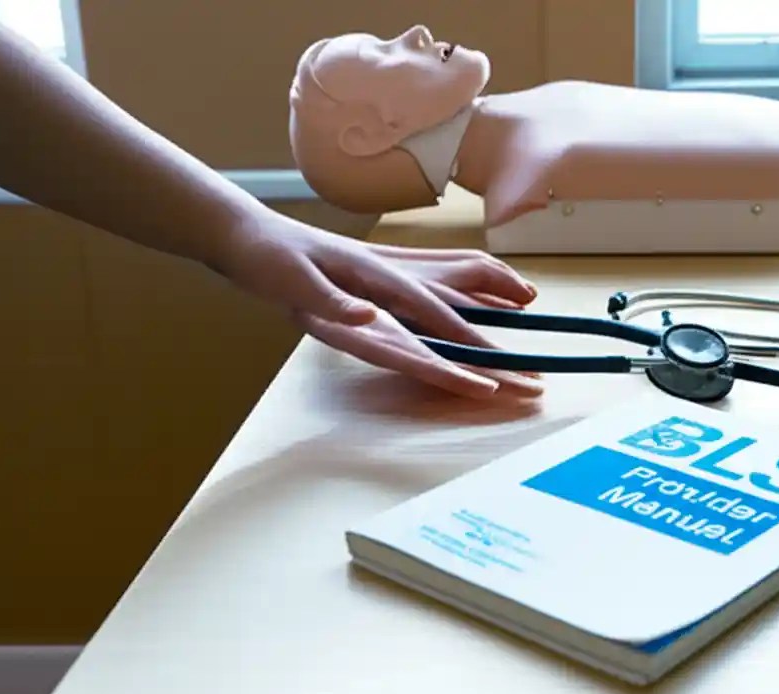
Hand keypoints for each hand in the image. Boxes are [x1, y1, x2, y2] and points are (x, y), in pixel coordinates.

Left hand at [209, 209, 542, 399]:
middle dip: (500, 329)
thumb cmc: (267, 259)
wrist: (249, 233)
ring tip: (530, 301)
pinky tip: (487, 284)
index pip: (433, 315)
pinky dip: (477, 276)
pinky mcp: (389, 266)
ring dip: (498, 287)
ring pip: (462, 272)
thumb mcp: (289, 282)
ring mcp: (395, 264)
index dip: (465, 345)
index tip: (491, 375)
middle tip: (527, 366)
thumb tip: (370, 316)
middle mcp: (396, 267)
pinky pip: (446, 269)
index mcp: (376, 275)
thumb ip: (331, 300)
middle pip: (463, 295)